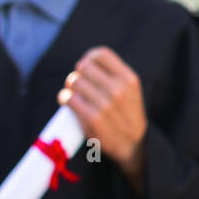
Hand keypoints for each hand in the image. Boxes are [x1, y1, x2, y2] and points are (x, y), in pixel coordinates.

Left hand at [58, 46, 147, 186]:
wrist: (133, 144)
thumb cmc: (126, 113)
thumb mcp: (129, 90)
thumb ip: (112, 74)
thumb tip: (85, 62)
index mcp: (129, 79)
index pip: (101, 54)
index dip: (88, 58)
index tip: (86, 68)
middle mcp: (119, 90)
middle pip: (83, 66)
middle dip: (78, 74)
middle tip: (79, 85)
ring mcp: (105, 104)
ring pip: (73, 81)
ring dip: (70, 87)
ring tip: (74, 95)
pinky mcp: (92, 119)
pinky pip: (68, 98)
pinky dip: (64, 99)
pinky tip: (68, 103)